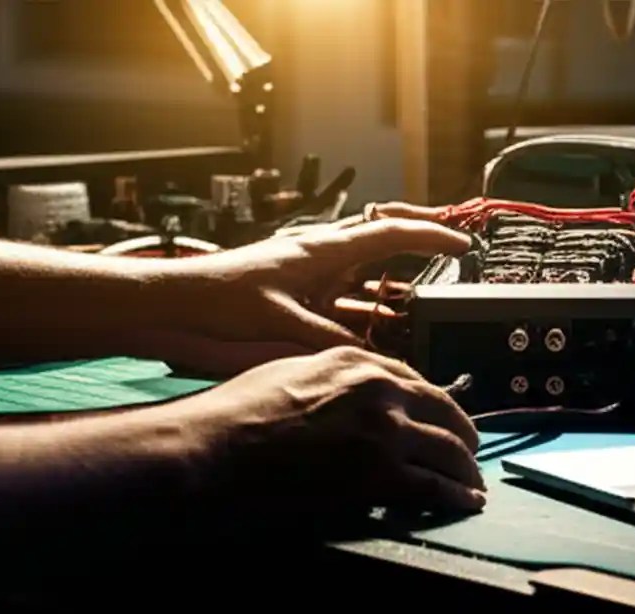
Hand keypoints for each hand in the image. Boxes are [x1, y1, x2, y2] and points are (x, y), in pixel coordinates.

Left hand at [142, 202, 467, 375]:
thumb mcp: (283, 325)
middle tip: (452, 269)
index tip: (464, 246)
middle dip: (420, 258)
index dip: (432, 238)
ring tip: (421, 319)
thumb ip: (332, 342)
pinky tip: (379, 340)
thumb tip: (372, 358)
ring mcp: (311, 277)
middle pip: (384, 248)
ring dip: (393, 298)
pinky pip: (346, 304)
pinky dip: (366, 319)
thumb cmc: (217, 302)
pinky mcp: (299, 297)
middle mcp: (321, 258)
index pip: (391, 234)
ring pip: (367, 281)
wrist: (171, 307)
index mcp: (322, 250)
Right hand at [179, 345, 483, 513]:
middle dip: (463, 436)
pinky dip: (457, 496)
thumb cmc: (233, 414)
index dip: (438, 407)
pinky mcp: (381, 472)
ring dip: (466, 470)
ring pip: (450, 450)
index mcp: (357, 360)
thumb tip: (352, 398)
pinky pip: (436, 486)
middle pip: (447, 412)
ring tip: (472, 483)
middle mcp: (380, 388)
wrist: (210, 450)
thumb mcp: (290, 372)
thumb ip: (333, 380)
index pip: (418, 381)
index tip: (445, 421)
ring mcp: (384, 429)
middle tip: (469, 454)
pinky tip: (466, 502)